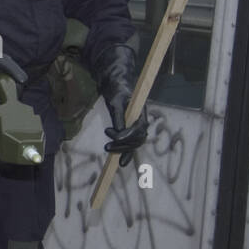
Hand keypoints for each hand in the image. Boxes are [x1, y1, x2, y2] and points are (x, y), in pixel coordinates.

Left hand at [94, 45, 148, 166]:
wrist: (117, 86)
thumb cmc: (117, 91)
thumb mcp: (115, 102)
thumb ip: (118, 116)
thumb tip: (118, 132)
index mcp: (141, 113)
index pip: (138, 130)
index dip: (125, 136)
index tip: (110, 135)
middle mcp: (142, 122)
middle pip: (137, 140)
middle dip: (123, 146)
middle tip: (107, 147)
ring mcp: (137, 127)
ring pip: (134, 144)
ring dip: (122, 150)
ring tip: (107, 149)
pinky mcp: (131, 130)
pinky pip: (131, 144)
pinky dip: (126, 153)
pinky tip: (120, 162)